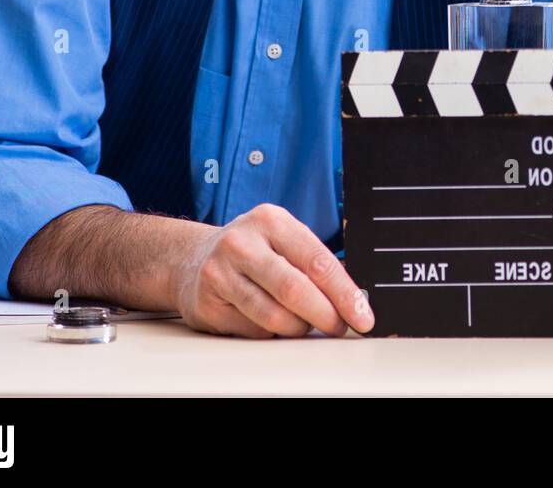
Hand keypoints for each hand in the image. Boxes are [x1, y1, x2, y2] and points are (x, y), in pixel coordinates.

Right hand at [174, 203, 373, 337]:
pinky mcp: (207, 304)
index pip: (318, 261)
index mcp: (271, 221)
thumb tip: (355, 301)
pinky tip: (270, 320)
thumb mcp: (282, 241)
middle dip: (326, 315)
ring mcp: (220, 273)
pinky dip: (272, 332)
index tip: (362, 315)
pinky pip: (253, 331)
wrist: (190, 259)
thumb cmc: (251, 252)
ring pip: (274, 316)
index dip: (344, 293)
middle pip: (295, 289)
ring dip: (299, 328)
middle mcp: (243, 243)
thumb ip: (313, 264)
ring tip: (303, 322)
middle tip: (339, 327)